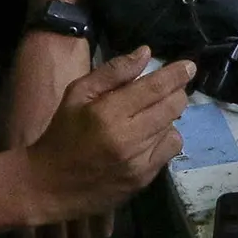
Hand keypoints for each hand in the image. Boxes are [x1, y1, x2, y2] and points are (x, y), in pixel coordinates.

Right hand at [23, 49, 194, 221]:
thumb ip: (113, 72)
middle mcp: (128, 139)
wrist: (48, 185)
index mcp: (109, 113)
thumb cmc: (61, 134)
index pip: (155, 88)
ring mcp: (138, 162)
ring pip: (174, 128)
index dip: (176, 74)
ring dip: (170, 117)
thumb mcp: (76, 94)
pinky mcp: (143, 180)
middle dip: (177, 93)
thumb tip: (146, 53)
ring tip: (153, 113)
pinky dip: (166, 138)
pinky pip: (170, 151)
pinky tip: (150, 136)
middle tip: (172, 88)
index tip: (189, 66)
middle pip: (172, 108)